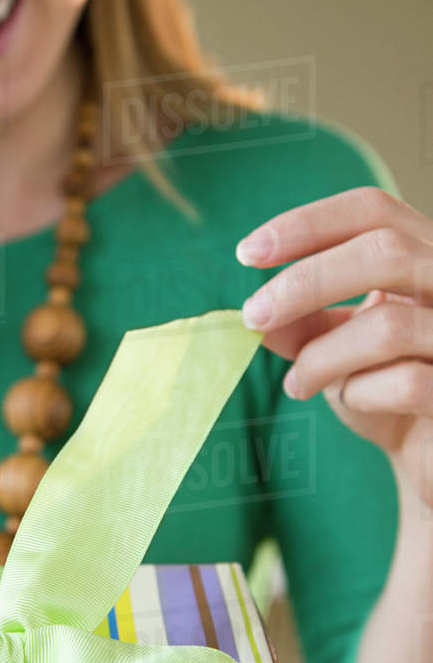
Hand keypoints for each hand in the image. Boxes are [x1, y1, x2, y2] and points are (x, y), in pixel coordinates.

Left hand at [235, 186, 432, 507]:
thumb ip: (300, 322)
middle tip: (254, 316)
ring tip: (297, 383)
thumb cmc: (384, 390)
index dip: (308, 224)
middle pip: (385, 251)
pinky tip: (351, 402)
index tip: (248, 253)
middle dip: (304, 283)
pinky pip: (406, 383)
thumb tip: (255, 313)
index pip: (373, 210)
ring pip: (387, 325)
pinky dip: (360, 394)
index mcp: (425, 254)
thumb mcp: (334, 346)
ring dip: (322, 356)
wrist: (427, 452)